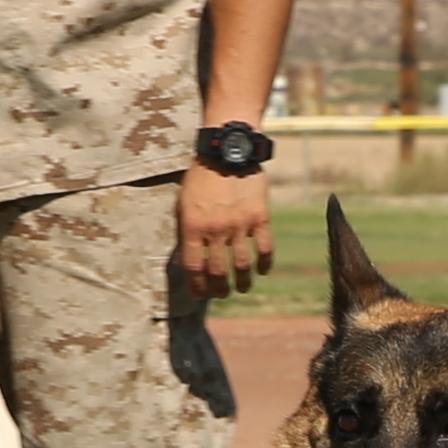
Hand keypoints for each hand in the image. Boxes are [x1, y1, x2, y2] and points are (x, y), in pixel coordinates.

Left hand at [177, 165, 274, 294]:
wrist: (226, 152)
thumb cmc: (200, 178)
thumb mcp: (183, 204)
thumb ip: (184, 232)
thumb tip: (186, 260)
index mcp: (193, 226)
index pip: (193, 267)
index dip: (196, 286)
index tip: (200, 295)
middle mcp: (215, 229)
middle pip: (217, 271)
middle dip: (219, 289)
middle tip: (221, 293)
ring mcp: (239, 224)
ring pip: (242, 265)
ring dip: (242, 282)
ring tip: (241, 288)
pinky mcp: (260, 217)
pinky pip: (265, 248)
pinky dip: (264, 263)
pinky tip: (262, 270)